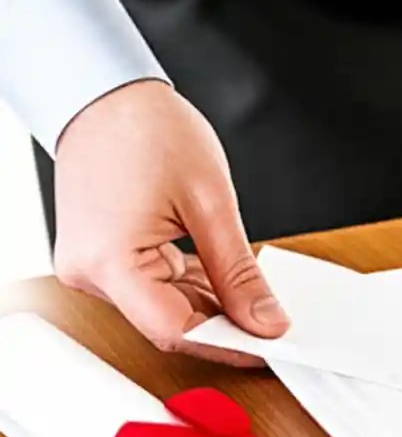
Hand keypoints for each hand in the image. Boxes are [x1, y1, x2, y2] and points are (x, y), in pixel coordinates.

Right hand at [51, 79, 288, 365]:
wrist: (104, 92)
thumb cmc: (147, 129)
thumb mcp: (211, 203)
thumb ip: (239, 271)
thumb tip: (266, 320)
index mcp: (109, 261)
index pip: (176, 329)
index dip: (229, 343)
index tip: (271, 345)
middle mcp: (90, 272)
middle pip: (169, 321)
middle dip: (226, 323)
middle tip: (275, 321)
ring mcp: (92, 266)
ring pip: (164, 306)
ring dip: (212, 304)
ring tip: (256, 294)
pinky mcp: (102, 257)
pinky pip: (153, 286)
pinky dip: (191, 286)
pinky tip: (224, 278)